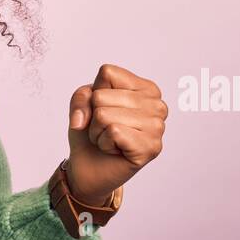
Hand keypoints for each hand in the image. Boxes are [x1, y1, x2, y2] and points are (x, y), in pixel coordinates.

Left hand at [64, 64, 166, 205]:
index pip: (107, 73)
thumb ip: (81, 97)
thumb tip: (82, 120)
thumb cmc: (91, 131)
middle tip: (105, 130)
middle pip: (101, 96)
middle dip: (94, 117)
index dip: (95, 93)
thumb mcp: (82, 103)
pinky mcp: (151, 147)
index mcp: (147, 88)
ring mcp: (157, 127)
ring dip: (98, 132)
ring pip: (104, 115)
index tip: (103, 109)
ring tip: (110, 140)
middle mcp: (158, 105)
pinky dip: (105, 143)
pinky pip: (113, 132)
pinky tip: (115, 150)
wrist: (89, 166)